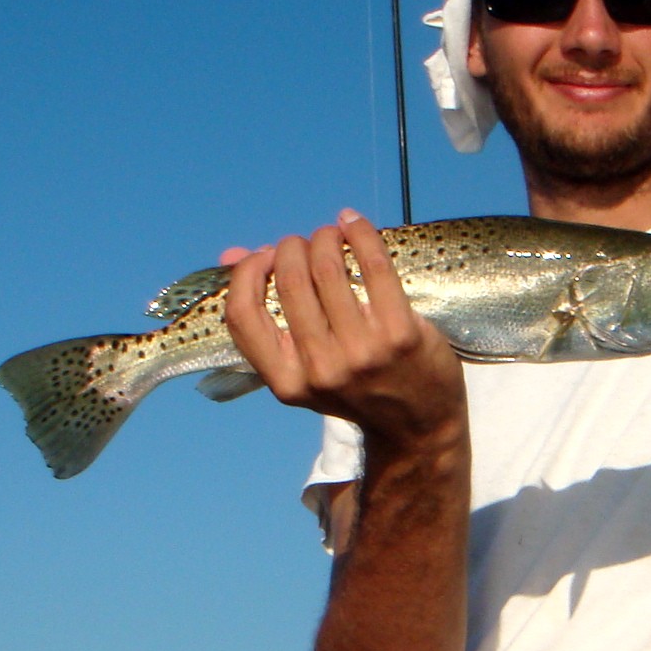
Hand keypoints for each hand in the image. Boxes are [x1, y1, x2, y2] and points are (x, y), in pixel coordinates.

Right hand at [220, 209, 466, 455]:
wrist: (418, 425)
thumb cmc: (355, 388)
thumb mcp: (305, 368)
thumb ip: (267, 318)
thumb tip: (231, 254)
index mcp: (286, 382)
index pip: (242, 315)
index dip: (246, 274)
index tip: (264, 257)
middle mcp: (320, 369)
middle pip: (289, 280)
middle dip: (292, 247)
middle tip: (304, 244)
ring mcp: (361, 352)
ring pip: (327, 268)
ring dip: (325, 237)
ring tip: (331, 235)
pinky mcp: (400, 333)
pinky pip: (373, 266)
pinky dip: (360, 234)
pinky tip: (353, 225)